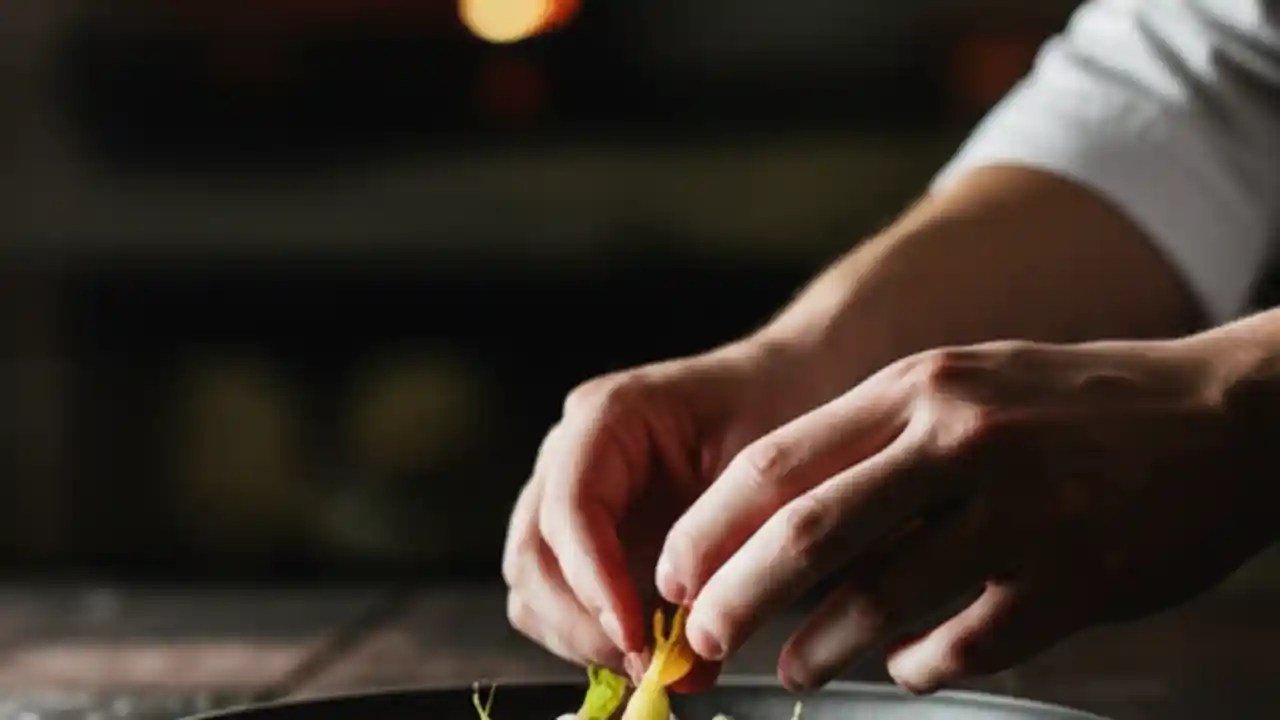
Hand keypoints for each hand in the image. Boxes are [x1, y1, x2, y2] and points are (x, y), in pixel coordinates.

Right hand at [502, 339, 826, 687]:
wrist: (788, 387)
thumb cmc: (779, 408)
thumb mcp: (765, 471)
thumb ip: (723, 555)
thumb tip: (687, 660)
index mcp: (607, 415)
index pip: (569, 507)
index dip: (593, 581)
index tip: (634, 635)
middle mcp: (571, 453)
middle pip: (531, 553)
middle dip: (580, 622)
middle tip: (645, 664)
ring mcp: (570, 494)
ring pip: (533, 584)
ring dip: (581, 637)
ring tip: (654, 664)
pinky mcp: (585, 536)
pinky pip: (559, 597)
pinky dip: (592, 635)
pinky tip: (650, 648)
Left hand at [657, 337, 1274, 692]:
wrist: (1218, 417)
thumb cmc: (1071, 405)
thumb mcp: (964, 383)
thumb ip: (878, 439)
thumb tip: (781, 517)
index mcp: (919, 386)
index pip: (781, 462)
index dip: (712, 526)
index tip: (676, 570)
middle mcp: (958, 439)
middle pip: (811, 533)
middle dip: (739, 595)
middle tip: (705, 634)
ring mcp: (1018, 512)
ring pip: (881, 597)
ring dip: (821, 646)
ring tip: (793, 666)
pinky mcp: (1069, 579)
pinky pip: (964, 643)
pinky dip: (918, 665)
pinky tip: (905, 667)